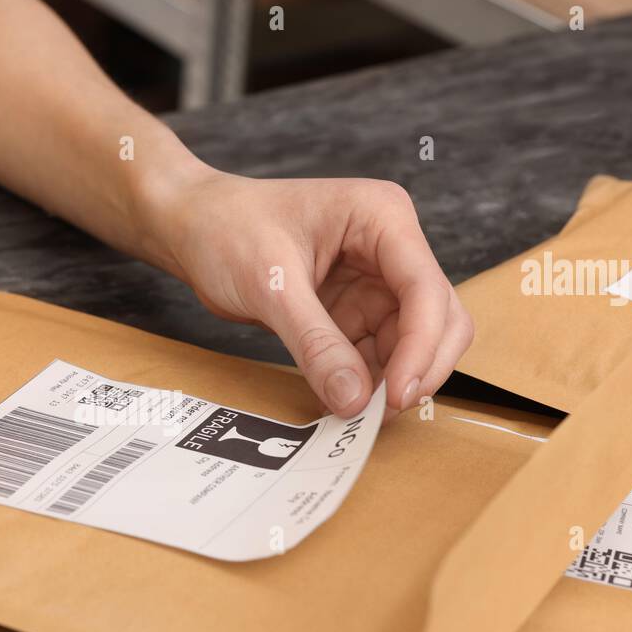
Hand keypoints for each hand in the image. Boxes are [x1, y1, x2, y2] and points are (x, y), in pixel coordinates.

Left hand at [148, 169, 472, 418]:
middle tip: (385, 412)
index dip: (421, 347)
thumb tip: (354, 400)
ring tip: (360, 413)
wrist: (193, 227)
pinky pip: (378, 354)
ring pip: (414, 342)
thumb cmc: (227, 229)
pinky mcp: (355, 310)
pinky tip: (346, 402)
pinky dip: (369, 381)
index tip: (398, 395)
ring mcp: (376, 281)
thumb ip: (315, 342)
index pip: (425, 288)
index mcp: (382, 217)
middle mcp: (391, 248)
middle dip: (421, 365)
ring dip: (394, 380)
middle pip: (439, 317)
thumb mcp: (270, 285)